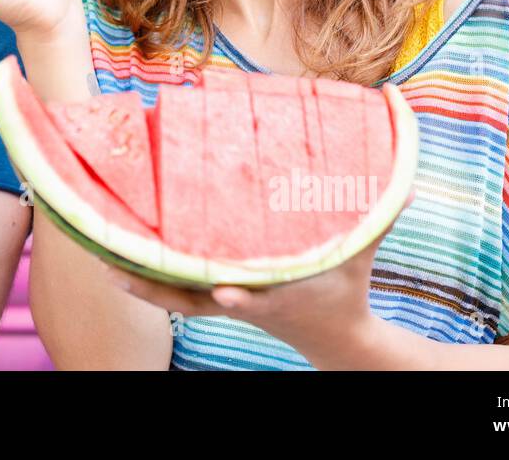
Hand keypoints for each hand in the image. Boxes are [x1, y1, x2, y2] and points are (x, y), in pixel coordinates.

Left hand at [103, 197, 412, 360]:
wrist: (334, 337)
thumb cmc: (347, 286)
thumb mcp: (365, 249)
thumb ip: (382, 210)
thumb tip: (407, 172)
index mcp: (285, 292)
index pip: (262, 294)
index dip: (245, 295)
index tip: (227, 289)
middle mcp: (247, 298)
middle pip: (197, 299)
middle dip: (159, 286)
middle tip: (117, 265)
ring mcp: (227, 301)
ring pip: (176, 298)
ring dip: (140, 283)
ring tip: (101, 260)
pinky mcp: (215, 298)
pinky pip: (175, 291)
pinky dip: (147, 280)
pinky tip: (114, 262)